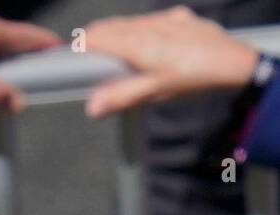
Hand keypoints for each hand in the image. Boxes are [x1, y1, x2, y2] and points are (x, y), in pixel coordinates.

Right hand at [83, 6, 258, 117]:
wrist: (234, 63)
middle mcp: (149, 26)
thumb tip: (92, 106)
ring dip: (117, 35)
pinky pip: (151, 21)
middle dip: (97, 39)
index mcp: (138, 43)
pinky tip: (146, 47)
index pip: (98, 36)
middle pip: (111, 26)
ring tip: (115, 55)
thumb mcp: (155, 93)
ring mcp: (165, 20)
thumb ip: (121, 97)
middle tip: (89, 58)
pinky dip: (140, 31)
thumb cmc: (195, 78)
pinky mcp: (179, 18)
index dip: (80, 45)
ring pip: (130, 22)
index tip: (71, 56)